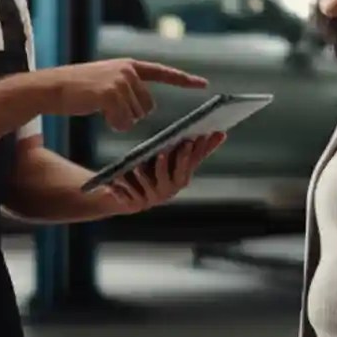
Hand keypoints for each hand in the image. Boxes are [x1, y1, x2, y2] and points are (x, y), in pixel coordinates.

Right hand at [38, 58, 206, 131]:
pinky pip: (123, 122)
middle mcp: (128, 70)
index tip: (203, 84)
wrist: (53, 87)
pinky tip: (98, 112)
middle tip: (108, 107)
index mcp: (129, 65)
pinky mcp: (111, 94)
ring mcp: (120, 81)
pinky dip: (113, 124)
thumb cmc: (78, 89)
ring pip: (135, 116)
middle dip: (131, 113)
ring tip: (99, 106)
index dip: (183, 79)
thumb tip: (145, 108)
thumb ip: (127, 88)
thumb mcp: (106, 81)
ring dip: (119, 119)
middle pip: (148, 106)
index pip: (162, 72)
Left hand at [104, 133, 225, 214]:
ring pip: (148, 185)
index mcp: (180, 179)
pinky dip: (121, 190)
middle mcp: (168, 190)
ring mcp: (150, 198)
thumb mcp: (173, 159)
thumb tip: (221, 133)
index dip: (195, 152)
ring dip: (144, 177)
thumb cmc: (155, 174)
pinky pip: (127, 197)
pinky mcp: (132, 203)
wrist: (126, 197)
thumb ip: (196, 150)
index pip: (191, 163)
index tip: (196, 138)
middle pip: (173, 176)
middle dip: (175, 162)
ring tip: (137, 168)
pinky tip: (115, 182)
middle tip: (174, 148)